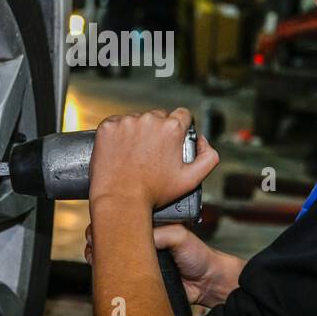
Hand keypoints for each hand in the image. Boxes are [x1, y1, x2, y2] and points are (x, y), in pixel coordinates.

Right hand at [84, 222, 240, 306]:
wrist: (208, 282)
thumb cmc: (198, 256)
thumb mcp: (180, 236)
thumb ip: (161, 234)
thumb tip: (138, 238)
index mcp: (150, 228)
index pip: (123, 222)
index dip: (108, 224)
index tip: (98, 229)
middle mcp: (142, 243)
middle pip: (113, 240)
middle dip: (98, 241)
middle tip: (93, 244)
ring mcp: (139, 261)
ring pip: (113, 258)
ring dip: (101, 258)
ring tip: (94, 256)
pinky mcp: (140, 278)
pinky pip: (121, 276)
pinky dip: (110, 274)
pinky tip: (102, 271)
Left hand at [88, 107, 218, 210]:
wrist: (120, 200)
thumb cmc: (154, 193)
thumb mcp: (191, 180)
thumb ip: (209, 158)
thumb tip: (203, 142)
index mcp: (172, 128)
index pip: (182, 115)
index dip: (180, 127)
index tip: (173, 139)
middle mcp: (150, 120)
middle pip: (159, 117)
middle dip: (158, 131)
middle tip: (152, 152)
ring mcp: (126, 122)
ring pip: (137, 120)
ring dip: (138, 132)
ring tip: (135, 154)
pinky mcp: (108, 127)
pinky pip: (116, 124)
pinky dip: (118, 134)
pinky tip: (120, 150)